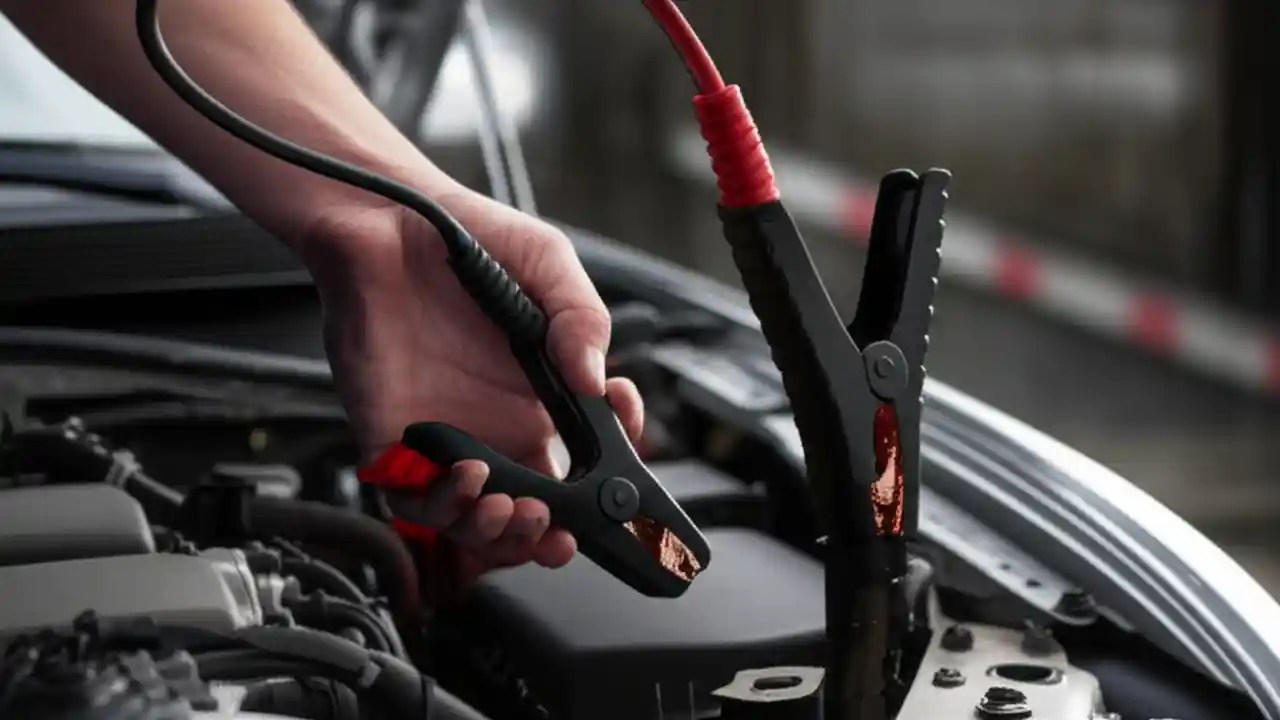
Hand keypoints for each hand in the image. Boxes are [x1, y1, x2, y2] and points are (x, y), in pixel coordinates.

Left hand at [299, 183, 643, 574]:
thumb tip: (596, 381)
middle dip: (547, 538)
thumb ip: (583, 318)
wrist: (388, 218)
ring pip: (472, 520)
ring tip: (513, 510)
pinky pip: (412, 498)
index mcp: (541, 398)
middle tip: (558, 529)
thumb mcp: (548, 264)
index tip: (618, 475)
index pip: (582, 468)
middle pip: (529, 514)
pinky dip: (441, 506)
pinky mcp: (390, 437)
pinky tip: (465, 477)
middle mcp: (494, 426)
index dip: (604, 486)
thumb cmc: (469, 237)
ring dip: (498, 534)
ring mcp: (445, 436)